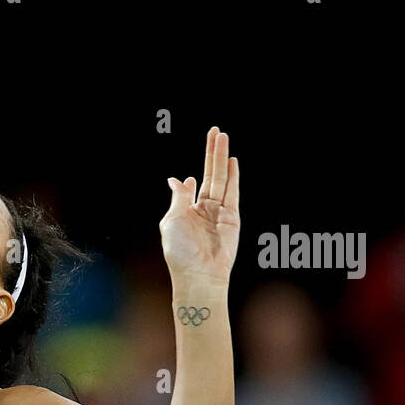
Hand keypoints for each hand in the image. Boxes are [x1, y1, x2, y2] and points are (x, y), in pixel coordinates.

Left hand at [159, 127, 239, 283]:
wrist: (199, 273)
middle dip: (211, 154)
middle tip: (215, 131)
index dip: (189, 183)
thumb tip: (176, 179)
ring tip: (222, 137)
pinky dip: (233, 176)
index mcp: (186, 212)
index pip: (191, 190)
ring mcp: (219, 213)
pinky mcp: (232, 217)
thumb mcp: (171, 220)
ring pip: (222, 178)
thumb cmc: (180, 252)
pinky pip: (233, 192)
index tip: (189, 178)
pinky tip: (232, 161)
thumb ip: (178, 197)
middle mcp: (204, 210)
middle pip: (210, 176)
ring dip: (222, 157)